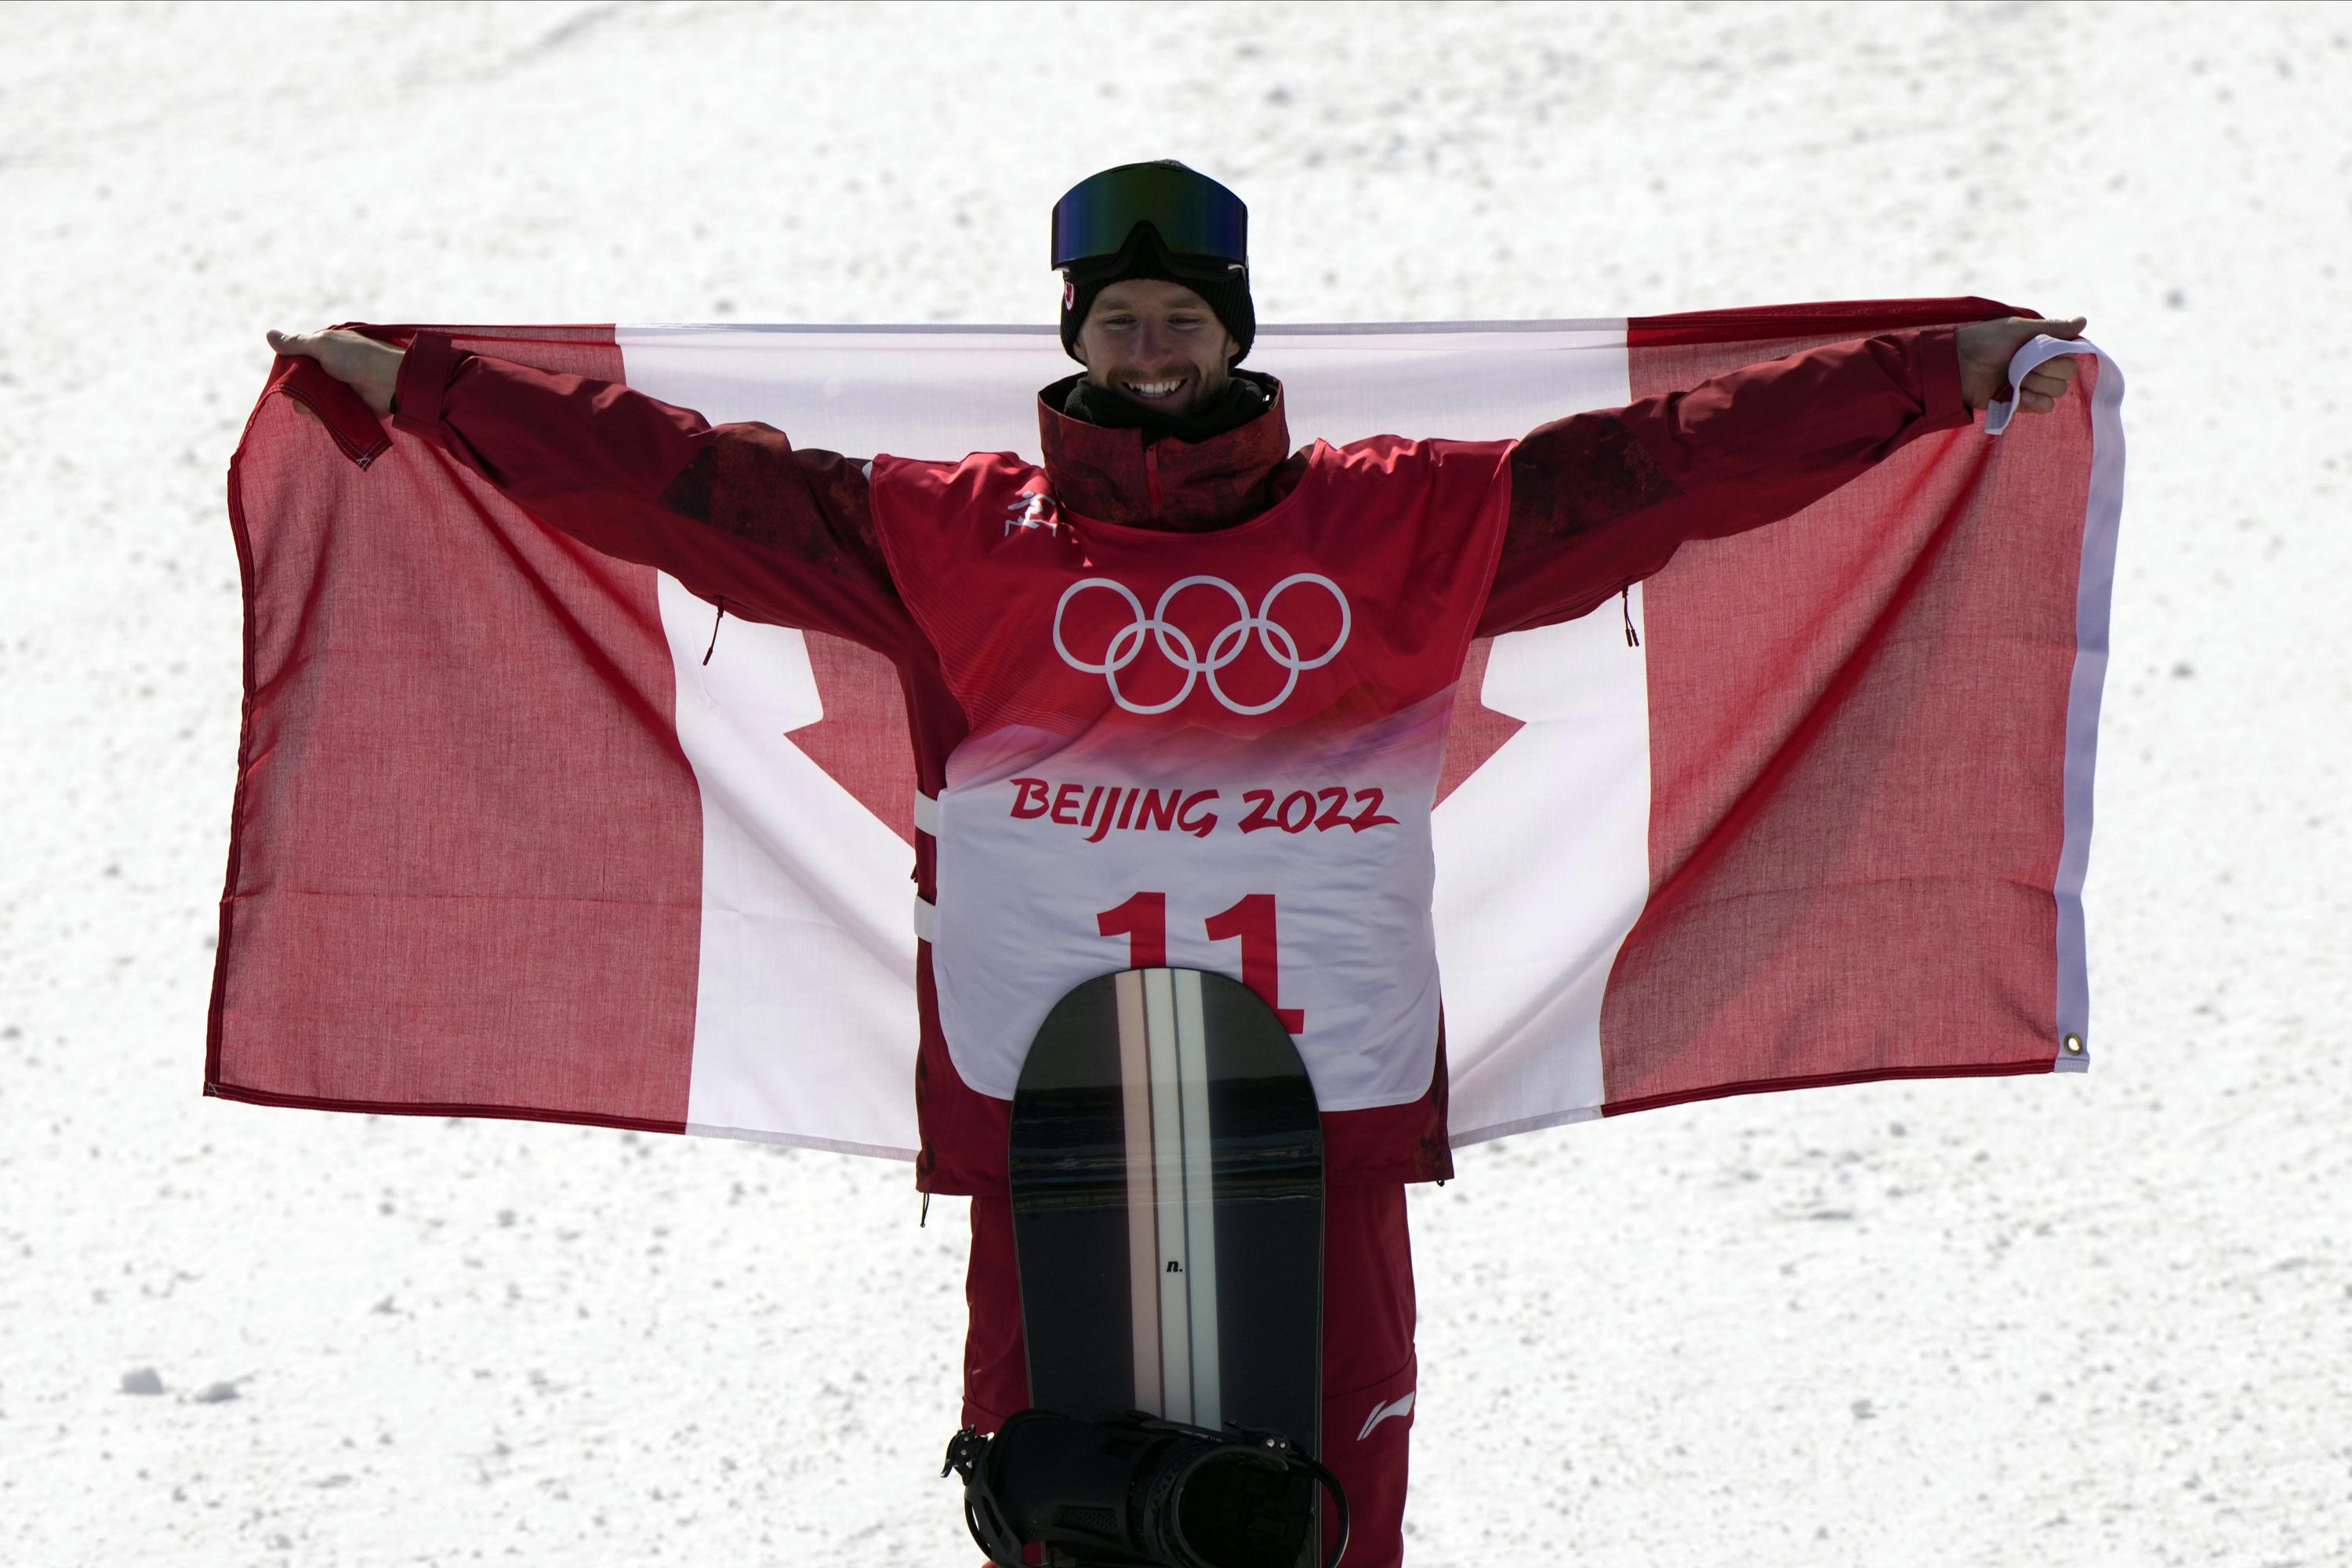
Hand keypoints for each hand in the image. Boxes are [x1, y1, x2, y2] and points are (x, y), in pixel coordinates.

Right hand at [265, 327, 404, 416]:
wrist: (390, 381)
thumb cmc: (357, 357)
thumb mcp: (323, 344)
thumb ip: (297, 343)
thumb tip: (268, 334)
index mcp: (321, 353)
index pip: (293, 363)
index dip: (288, 370)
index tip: (289, 374)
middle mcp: (325, 372)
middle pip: (297, 387)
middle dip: (298, 391)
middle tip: (311, 388)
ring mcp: (334, 392)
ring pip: (307, 404)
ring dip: (310, 405)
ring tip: (324, 400)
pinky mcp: (342, 410)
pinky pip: (322, 417)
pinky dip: (321, 417)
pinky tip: (328, 413)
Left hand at [1955, 315, 2086, 414]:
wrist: (1957, 365)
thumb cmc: (1985, 341)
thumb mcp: (2018, 329)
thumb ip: (2052, 329)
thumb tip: (2084, 320)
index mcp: (2042, 347)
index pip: (2070, 356)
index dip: (2060, 356)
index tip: (2041, 351)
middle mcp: (2040, 366)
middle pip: (2066, 376)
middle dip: (2047, 371)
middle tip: (2022, 365)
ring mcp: (2030, 385)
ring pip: (2057, 392)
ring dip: (2039, 385)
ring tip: (2016, 379)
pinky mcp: (2019, 403)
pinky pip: (2044, 407)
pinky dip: (2036, 402)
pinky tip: (2022, 395)